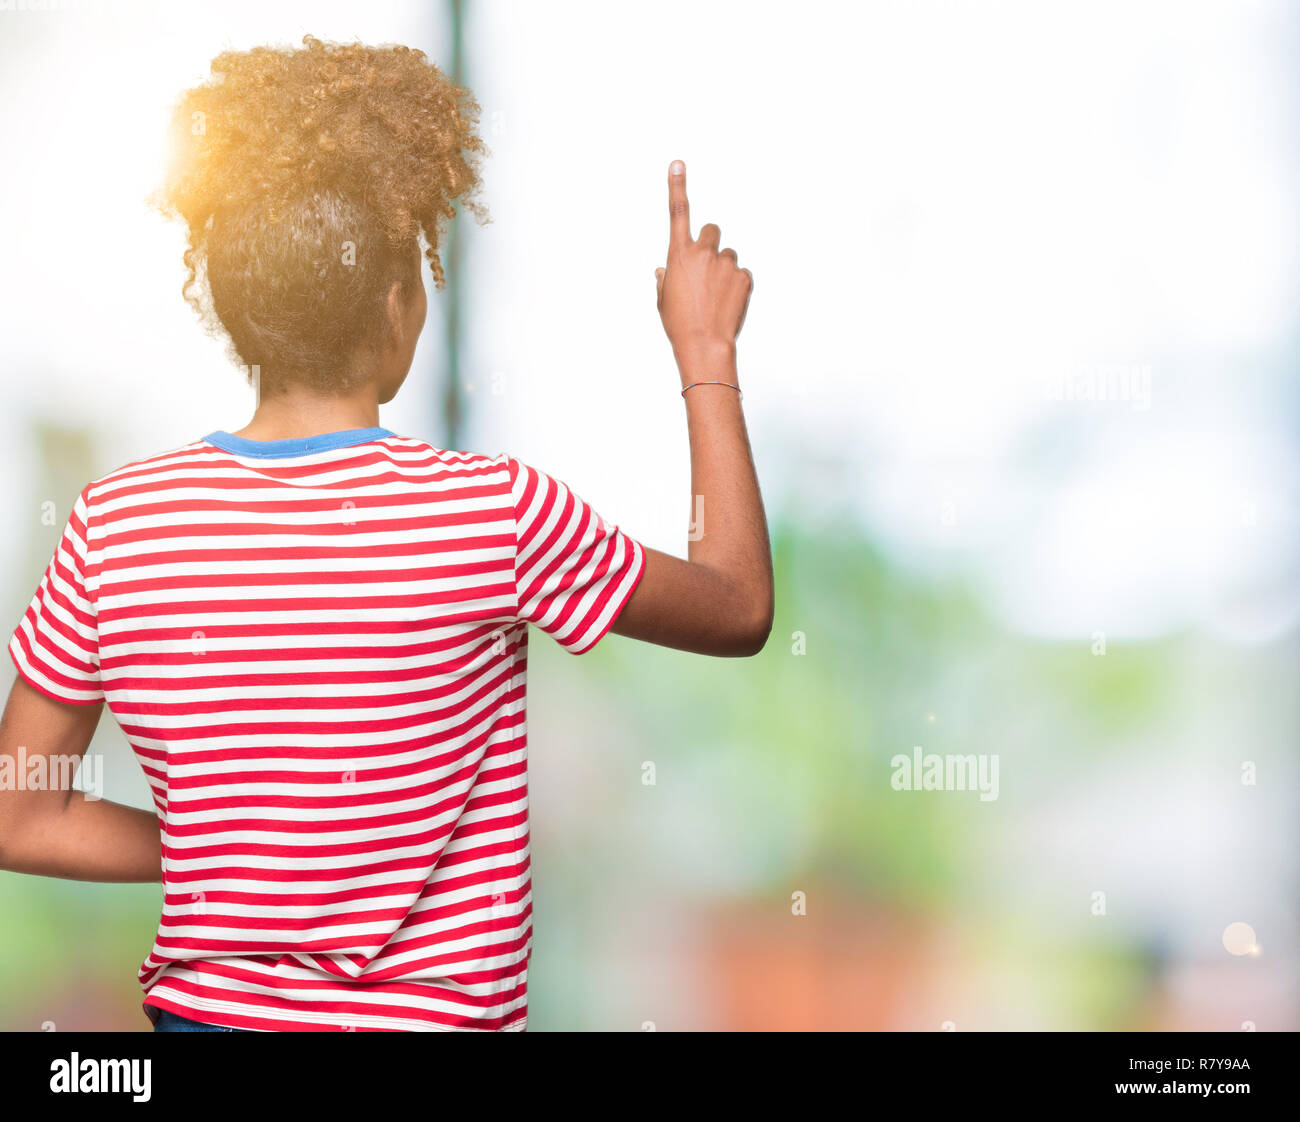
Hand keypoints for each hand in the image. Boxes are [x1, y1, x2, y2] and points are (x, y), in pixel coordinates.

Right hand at [655, 161, 752, 370]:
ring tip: (716, 296)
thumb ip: (665, 278)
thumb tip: (665, 270)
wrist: (705, 345)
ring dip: (724, 269)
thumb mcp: (663, 300)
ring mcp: (726, 263)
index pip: (678, 212)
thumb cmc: (680, 325)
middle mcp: (704, 253)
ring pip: (728, 255)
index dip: (677, 186)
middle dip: (711, 245)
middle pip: (712, 231)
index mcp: (679, 255)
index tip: (678, 165)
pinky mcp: (744, 276)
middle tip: (707, 271)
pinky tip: (728, 303)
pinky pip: (742, 273)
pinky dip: (737, 285)